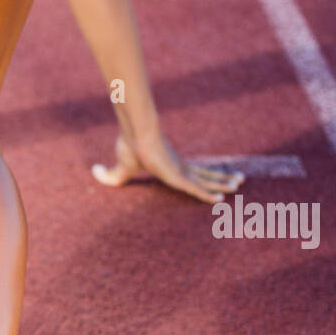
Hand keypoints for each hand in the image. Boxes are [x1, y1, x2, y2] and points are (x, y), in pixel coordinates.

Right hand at [91, 132, 243, 203]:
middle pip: (206, 174)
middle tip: (238, 181)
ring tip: (240, 184)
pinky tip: (220, 200)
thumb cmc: (129, 145)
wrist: (136, 134)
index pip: (192, 171)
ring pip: (207, 179)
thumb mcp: (120, 167)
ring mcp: (180, 170)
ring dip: (223, 183)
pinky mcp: (177, 175)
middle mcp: (180, 166)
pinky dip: (207, 194)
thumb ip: (110, 175)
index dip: (205, 176)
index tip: (217, 179)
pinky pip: (195, 188)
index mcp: (171, 164)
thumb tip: (95, 172)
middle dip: (222, 178)